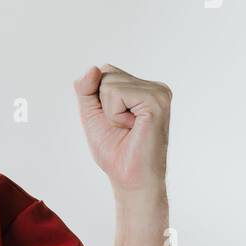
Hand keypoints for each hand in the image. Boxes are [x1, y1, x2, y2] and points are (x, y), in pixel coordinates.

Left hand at [73, 64, 171, 193]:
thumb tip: (93, 68)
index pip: (105, 71)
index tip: (114, 120)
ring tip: (127, 128)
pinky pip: (115, 93)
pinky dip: (114, 114)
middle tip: (121, 126)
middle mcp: (154, 87)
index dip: (97, 98)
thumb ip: (87, 88)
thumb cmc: (114, 150)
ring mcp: (158, 92)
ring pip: (108, 83)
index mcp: (143, 88)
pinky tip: (132, 127)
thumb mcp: (92, 113)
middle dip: (101, 104)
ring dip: (108, 111)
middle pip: (105, 73)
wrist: (129, 177)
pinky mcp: (156, 100)